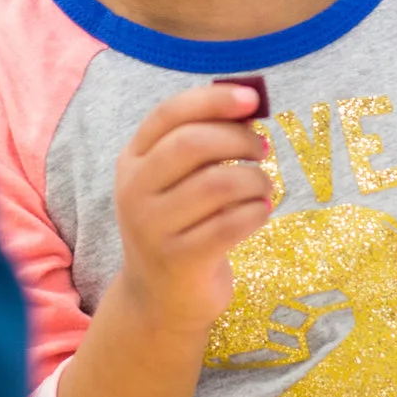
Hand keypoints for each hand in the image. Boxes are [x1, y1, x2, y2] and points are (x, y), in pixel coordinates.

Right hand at [109, 83, 274, 330]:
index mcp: (132, 160)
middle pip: (193, 144)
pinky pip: (232, 223)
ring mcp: (153, 227)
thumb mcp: (174, 181)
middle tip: (262, 149)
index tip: (252, 99)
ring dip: (255, 179)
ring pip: (219, 184)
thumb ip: (202, 142)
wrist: (158, 298)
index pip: (168, 114)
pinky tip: (259, 212)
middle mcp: (134, 190)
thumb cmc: (178, 224)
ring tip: (264, 186)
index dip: (212, 99)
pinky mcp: (180, 260)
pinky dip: (256, 212)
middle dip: (238, 139)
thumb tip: (248, 107)